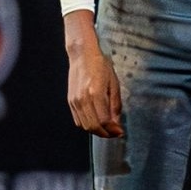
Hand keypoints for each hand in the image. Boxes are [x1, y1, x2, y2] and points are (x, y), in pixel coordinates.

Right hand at [64, 15, 122, 137]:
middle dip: (106, 134)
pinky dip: (88, 125)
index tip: (120, 132)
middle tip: (115, 133)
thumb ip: (115, 105)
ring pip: (85, 126)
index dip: (113, 130)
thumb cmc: (100, 66)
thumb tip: (117, 123)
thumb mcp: (114, 83)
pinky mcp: (70, 101)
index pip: (104, 121)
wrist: (82, 55)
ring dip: (97, 131)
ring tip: (107, 129)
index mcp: (95, 93)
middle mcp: (83, 99)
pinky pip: (78, 120)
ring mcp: (75, 101)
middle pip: (93, 127)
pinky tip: (97, 122)